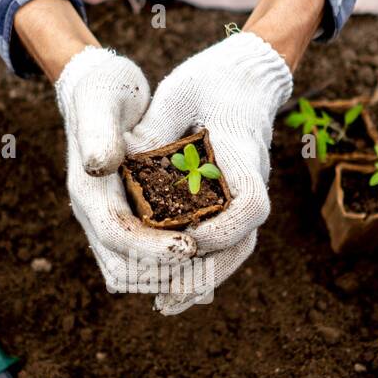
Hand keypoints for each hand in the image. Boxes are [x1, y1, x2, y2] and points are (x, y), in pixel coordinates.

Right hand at [54, 46, 198, 293]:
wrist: (99, 89)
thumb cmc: (104, 89)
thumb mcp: (101, 100)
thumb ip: (98, 131)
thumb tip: (100, 164)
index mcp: (88, 190)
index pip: (117, 235)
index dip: (152, 248)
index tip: (191, 247)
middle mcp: (94, 214)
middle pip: (123, 269)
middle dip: (163, 273)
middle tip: (208, 262)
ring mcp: (108, 220)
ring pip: (131, 273)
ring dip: (167, 277)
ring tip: (208, 265)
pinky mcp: (124, 221)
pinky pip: (141, 263)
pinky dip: (168, 269)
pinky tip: (201, 259)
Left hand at [125, 31, 292, 313]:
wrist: (246, 74)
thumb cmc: (210, 79)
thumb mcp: (177, 93)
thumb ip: (155, 129)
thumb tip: (126, 162)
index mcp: (241, 154)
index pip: (247, 206)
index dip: (221, 232)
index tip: (188, 243)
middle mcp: (251, 181)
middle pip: (242, 241)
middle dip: (205, 272)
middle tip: (168, 297)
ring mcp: (246, 194)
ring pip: (236, 248)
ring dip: (203, 278)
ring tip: (167, 304)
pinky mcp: (235, 201)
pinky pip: (226, 241)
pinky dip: (205, 266)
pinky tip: (175, 286)